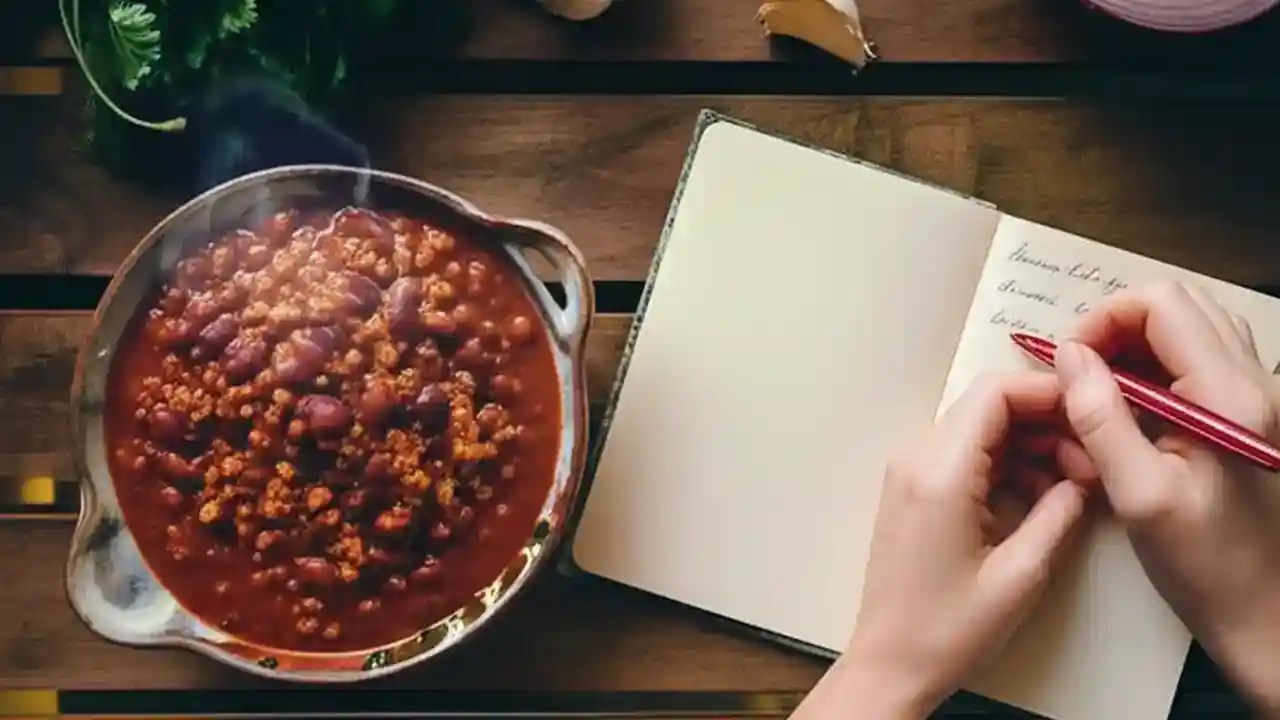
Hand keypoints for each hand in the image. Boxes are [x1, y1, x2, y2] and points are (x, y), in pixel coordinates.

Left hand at [791, 372, 1090, 719]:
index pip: (994, 393)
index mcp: (939, 472)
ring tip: (1073, 486)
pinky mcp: (912, 491)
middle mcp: (916, 459)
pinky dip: (1004, 464)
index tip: (1091, 417)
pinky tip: (1039, 497)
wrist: (890, 664)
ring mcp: (908, 473)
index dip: (1048, 393)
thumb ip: (1059, 512)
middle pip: (988, 407)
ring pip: (979, 430)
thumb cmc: (949, 630)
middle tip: (1090, 464)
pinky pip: (964, 456)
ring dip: (1029, 446)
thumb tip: (1084, 477)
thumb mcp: (1022, 574)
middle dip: (1046, 423)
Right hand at [1055, 281, 1279, 710]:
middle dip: (1117, 327)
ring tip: (1098, 390)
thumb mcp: (1140, 495)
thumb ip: (1100, 418)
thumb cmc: (1207, 566)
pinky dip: (1156, 368)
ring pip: (1191, 329)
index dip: (1103, 320)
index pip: (1162, 304)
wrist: (1269, 615)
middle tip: (1079, 374)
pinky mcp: (1249, 417)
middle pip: (1179, 306)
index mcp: (1229, 395)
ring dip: (1135, 346)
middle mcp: (1254, 382)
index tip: (1068, 364)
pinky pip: (1200, 362)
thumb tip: (1068, 356)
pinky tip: (1128, 411)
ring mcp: (1257, 398)